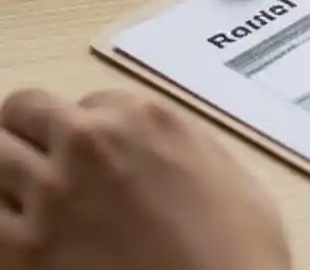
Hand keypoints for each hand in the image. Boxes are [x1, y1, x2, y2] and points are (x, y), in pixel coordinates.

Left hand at [0, 88, 289, 269]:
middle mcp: (91, 143)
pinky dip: (0, 225)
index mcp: (144, 118)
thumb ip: (175, 144)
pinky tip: (23, 238)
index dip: (87, 130)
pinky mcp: (27, 250)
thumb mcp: (224, 169)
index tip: (95, 156)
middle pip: (21, 112)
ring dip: (7, 176)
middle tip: (37, 160)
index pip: (85, 103)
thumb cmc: (241, 247)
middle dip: (26, 133)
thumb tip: (150, 150)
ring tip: (26, 199)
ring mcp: (53, 194)